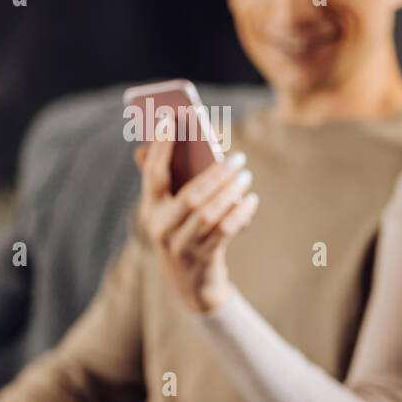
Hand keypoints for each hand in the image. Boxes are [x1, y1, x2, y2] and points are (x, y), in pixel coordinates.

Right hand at [133, 114, 257, 314]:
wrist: (192, 285)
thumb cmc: (184, 234)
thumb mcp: (171, 211)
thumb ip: (167, 181)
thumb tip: (152, 144)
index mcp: (150, 209)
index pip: (153, 173)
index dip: (161, 145)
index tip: (172, 117)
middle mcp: (160, 227)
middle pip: (189, 196)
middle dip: (215, 174)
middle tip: (237, 157)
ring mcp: (181, 245)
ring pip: (208, 214)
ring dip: (231, 192)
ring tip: (246, 175)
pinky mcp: (202, 258)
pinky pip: (224, 232)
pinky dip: (240, 213)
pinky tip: (251, 199)